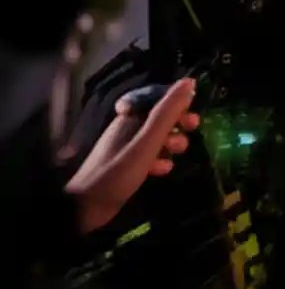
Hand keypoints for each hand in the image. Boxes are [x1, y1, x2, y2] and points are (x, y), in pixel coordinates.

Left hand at [64, 78, 200, 233]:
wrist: (87, 206)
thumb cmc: (119, 170)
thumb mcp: (148, 140)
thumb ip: (168, 112)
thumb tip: (189, 82)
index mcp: (130, 117)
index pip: (156, 97)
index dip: (176, 101)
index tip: (193, 109)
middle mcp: (127, 128)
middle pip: (159, 117)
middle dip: (177, 122)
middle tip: (194, 128)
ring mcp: (126, 148)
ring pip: (156, 138)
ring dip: (171, 142)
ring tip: (178, 153)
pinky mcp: (127, 166)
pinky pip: (149, 156)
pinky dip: (160, 160)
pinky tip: (163, 170)